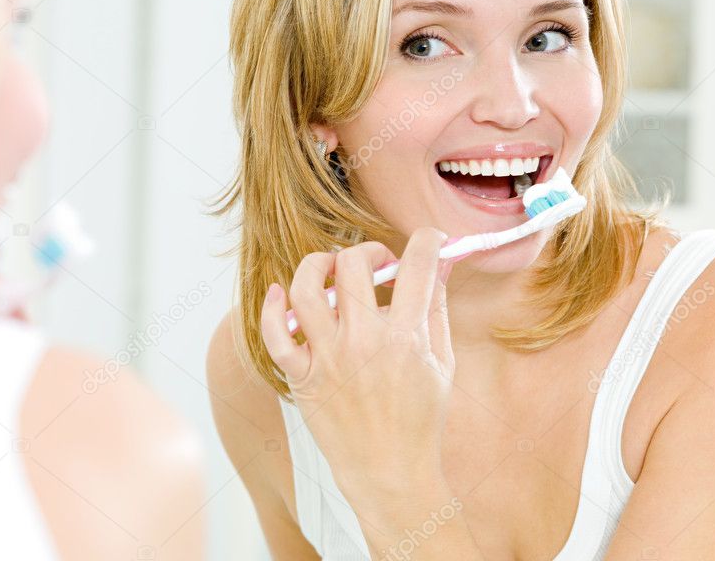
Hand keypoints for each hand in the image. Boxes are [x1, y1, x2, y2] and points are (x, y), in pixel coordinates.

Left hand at [260, 227, 455, 502]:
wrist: (390, 474)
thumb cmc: (420, 420)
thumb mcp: (443, 362)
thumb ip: (438, 309)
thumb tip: (441, 267)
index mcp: (406, 338)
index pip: (418, 266)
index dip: (428, 241)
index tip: (429, 240)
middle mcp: (363, 342)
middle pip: (353, 265)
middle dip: (370, 251)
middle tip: (379, 263)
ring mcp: (328, 359)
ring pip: (305, 289)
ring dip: (317, 265)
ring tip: (331, 269)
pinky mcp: (302, 378)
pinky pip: (275, 335)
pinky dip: (271, 308)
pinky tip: (281, 292)